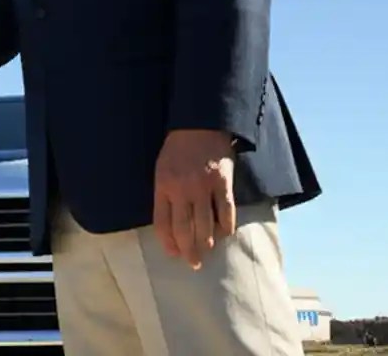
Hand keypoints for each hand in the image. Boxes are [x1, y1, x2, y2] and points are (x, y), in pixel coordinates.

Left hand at [152, 129, 235, 268]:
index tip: (173, 254)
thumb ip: (164, 193)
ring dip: (206, 243)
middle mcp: (181, 190)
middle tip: (193, 263)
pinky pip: (225, 211)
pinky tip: (224, 234)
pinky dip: (225, 226)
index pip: (162, 223)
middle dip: (188, 250)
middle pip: (184, 229)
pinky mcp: (222, 182)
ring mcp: (203, 187)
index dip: (168, 242)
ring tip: (207, 253)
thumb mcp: (161, 168)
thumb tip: (170, 222)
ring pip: (204, 225)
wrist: (199, 124)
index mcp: (163, 186)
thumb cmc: (177, 148)